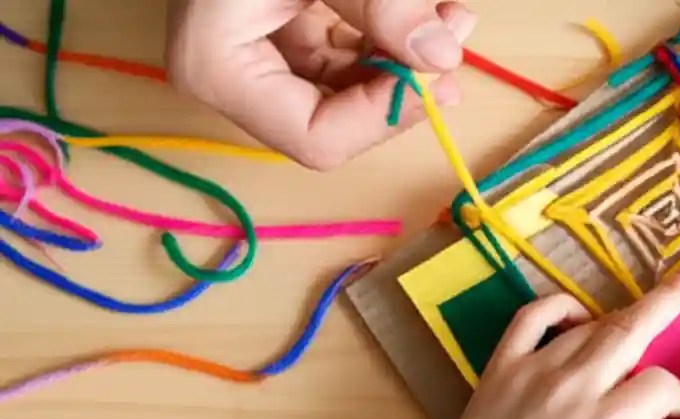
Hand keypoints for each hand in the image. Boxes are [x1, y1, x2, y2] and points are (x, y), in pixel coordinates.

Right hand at [165, 0, 474, 169]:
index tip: (435, 73)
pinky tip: (428, 13)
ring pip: (350, 91)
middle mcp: (233, 79)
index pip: (315, 138)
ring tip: (451, 16)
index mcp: (218, 70)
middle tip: (455, 38)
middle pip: (337, 122)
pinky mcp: (281, 35)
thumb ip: (376, 5)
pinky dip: (387, 39)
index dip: (382, 117)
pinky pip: (344, 58)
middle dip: (401, 85)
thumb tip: (440, 55)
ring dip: (405, 59)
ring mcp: (258, 58)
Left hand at [436, 260, 679, 418]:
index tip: (679, 416)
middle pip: (635, 327)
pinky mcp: (502, 367)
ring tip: (637, 325)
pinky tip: (576, 314)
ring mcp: (537, 369)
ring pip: (591, 327)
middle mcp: (579, 383)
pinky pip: (532, 318)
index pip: (664, 385)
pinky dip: (559, 307)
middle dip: (671, 297)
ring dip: (619, 323)